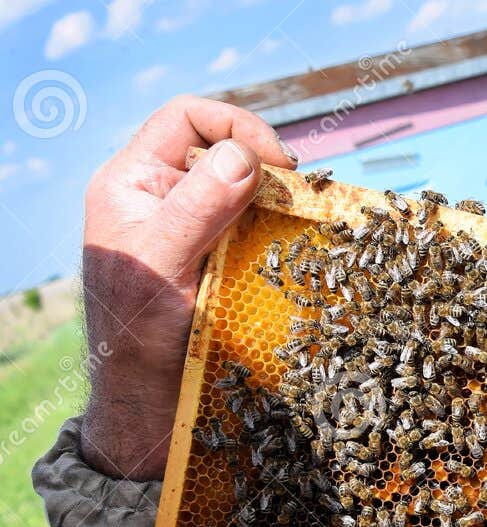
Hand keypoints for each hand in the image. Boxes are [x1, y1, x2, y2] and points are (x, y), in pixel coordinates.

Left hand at [80, 96, 296, 479]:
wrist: (147, 402)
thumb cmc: (137, 334)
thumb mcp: (162, 262)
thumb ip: (198, 206)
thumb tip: (245, 156)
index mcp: (134, 182)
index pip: (187, 119)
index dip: (237, 126)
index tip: (277, 164)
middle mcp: (166, 200)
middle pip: (225, 153)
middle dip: (268, 169)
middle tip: (300, 198)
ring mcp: (196, 233)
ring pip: (248, 195)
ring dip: (281, 208)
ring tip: (307, 227)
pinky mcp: (222, 266)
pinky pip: (260, 236)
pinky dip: (285, 240)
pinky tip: (303, 257)